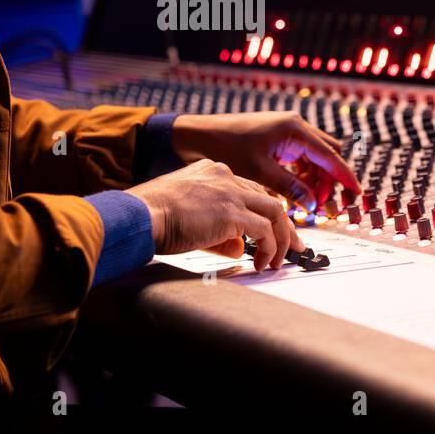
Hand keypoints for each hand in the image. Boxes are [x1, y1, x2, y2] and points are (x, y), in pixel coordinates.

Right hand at [127, 159, 302, 271]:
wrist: (141, 215)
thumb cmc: (152, 216)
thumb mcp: (190, 218)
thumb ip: (218, 231)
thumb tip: (238, 248)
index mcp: (212, 171)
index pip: (248, 190)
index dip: (262, 213)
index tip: (271, 231)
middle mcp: (225, 176)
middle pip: (267, 198)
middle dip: (284, 225)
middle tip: (293, 245)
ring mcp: (230, 192)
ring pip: (275, 211)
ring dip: (281, 238)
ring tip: (278, 260)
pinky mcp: (232, 212)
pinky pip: (264, 231)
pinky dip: (269, 248)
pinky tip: (262, 262)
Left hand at [169, 112, 359, 210]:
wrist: (200, 135)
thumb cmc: (227, 148)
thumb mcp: (261, 173)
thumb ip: (291, 188)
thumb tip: (314, 204)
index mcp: (295, 130)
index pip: (330, 157)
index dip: (345, 177)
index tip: (357, 193)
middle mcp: (295, 126)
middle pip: (327, 155)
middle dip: (329, 181)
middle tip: (323, 205)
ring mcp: (288, 130)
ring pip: (315, 157)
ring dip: (315, 180)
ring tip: (306, 202)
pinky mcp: (279, 137)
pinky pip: (301, 157)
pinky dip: (302, 174)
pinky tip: (295, 192)